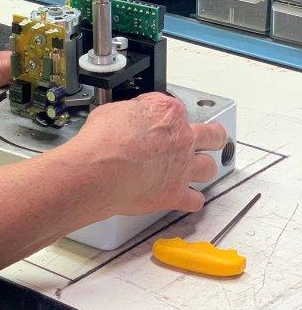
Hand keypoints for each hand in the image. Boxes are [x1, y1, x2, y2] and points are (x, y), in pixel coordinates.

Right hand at [66, 92, 226, 216]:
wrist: (97, 172)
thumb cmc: (101, 143)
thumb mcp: (111, 111)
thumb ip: (130, 113)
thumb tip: (129, 117)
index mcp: (167, 114)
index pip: (175, 109)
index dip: (165, 114)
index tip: (156, 119)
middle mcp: (181, 139)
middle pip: (212, 135)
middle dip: (212, 137)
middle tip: (209, 139)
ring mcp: (182, 168)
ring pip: (209, 167)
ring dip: (203, 168)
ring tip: (196, 170)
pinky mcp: (176, 194)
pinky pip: (195, 200)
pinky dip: (191, 199)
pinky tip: (185, 197)